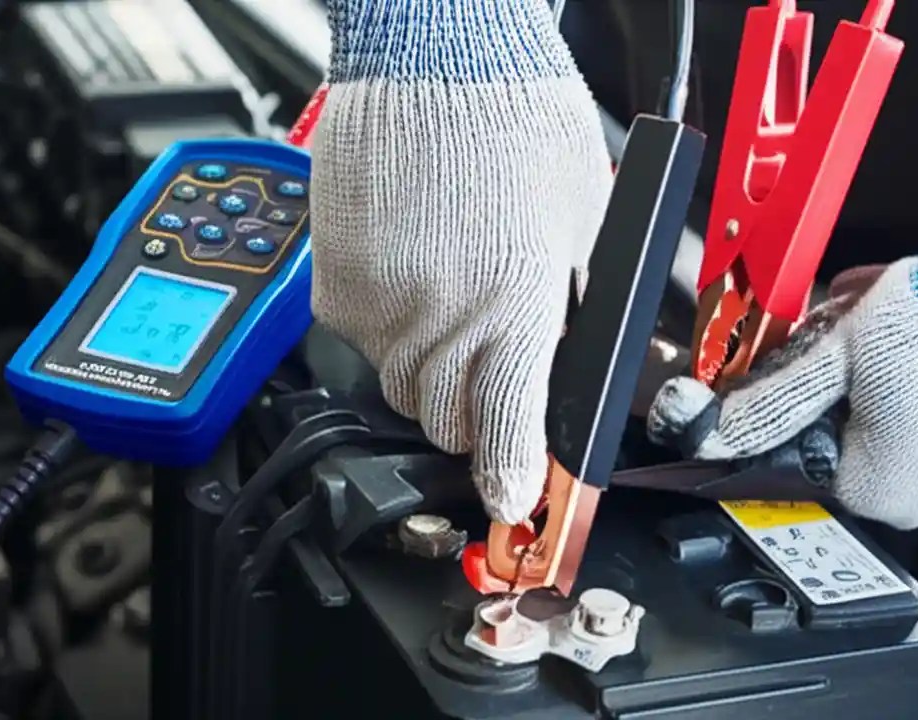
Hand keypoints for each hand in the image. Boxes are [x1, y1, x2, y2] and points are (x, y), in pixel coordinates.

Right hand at [310, 0, 612, 523]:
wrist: (435, 53)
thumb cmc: (518, 115)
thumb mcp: (583, 223)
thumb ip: (571, 310)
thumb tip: (569, 369)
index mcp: (515, 304)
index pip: (508, 432)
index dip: (513, 480)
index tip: (513, 502)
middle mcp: (440, 316)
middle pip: (446, 424)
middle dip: (475, 416)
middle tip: (492, 371)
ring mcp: (378, 303)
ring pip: (399, 387)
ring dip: (430, 371)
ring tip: (452, 304)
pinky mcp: (334, 282)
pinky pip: (360, 341)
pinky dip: (389, 327)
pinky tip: (413, 275)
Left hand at [650, 192, 917, 527]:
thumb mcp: (834, 356)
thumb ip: (771, 402)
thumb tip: (717, 432)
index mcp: (878, 490)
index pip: (797, 463)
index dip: (782, 415)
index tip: (791, 379)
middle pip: (835, 444)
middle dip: (828, 389)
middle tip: (844, 344)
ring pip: (876, 427)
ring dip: (864, 381)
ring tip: (881, 337)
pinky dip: (906, 385)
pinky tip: (912, 349)